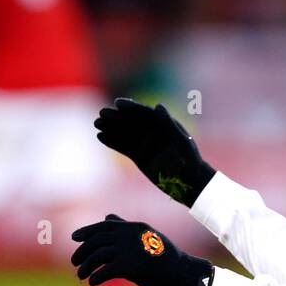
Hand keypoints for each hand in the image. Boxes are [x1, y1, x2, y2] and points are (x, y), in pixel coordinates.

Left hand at [71, 215, 213, 285]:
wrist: (183, 274)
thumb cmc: (166, 258)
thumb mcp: (148, 236)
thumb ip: (126, 228)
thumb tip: (107, 217)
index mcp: (134, 227)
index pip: (104, 226)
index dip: (87, 231)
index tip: (74, 238)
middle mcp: (129, 235)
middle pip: (96, 241)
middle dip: (82, 252)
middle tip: (75, 262)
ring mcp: (129, 250)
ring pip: (97, 256)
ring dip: (85, 267)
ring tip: (81, 276)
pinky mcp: (129, 266)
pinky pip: (104, 272)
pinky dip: (95, 277)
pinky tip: (92, 283)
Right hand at [94, 99, 215, 206]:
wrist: (189, 182)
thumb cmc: (189, 160)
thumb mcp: (181, 141)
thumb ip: (168, 123)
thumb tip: (157, 106)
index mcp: (162, 123)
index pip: (143, 112)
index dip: (130, 107)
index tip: (117, 103)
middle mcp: (152, 132)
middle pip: (130, 121)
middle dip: (115, 116)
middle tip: (101, 114)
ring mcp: (144, 144)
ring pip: (124, 134)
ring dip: (110, 128)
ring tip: (96, 123)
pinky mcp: (139, 157)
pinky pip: (123, 147)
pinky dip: (112, 142)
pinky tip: (100, 137)